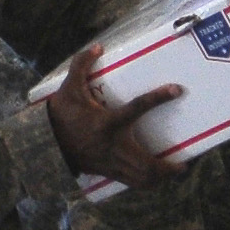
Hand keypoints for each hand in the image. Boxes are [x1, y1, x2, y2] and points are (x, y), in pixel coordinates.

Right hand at [45, 48, 185, 189]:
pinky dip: (146, 183)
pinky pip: (132, 182)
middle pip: (147, 165)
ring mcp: (111, 162)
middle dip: (168, 168)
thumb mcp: (68, 87)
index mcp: (107, 122)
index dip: (158, 98)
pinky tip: (156, 178)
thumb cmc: (60, 115)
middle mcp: (113, 145)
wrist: (44, 142)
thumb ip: (81, 65)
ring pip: (141, 179)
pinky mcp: (107, 172)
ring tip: (175, 172)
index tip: (176, 90)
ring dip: (160, 179)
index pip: (137, 107)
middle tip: (184, 164)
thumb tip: (98, 47)